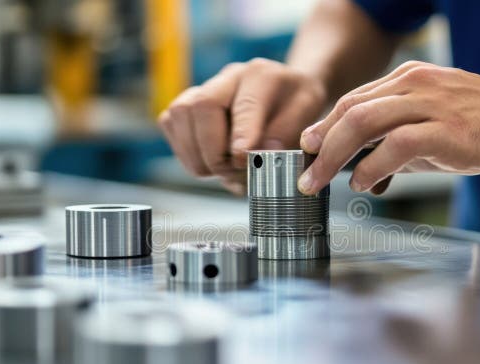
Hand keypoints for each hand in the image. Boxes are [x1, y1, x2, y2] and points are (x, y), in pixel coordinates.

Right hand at [158, 58, 327, 194]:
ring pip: (179, 115)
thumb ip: (288, 131)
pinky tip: (207, 163)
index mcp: (262, 75)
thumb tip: (263, 152)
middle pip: (201, 106)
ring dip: (196, 154)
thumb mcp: (308, 112)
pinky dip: (185, 151)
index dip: (240, 135)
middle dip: (213, 150)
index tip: (242, 160)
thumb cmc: (297, 103)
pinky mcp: (187, 103)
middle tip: (232, 172)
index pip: (245, 104)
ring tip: (221, 171)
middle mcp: (228, 77)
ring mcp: (204, 87)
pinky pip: (170, 123)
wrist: (286, 91)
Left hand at [296, 61, 479, 194]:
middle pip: (349, 110)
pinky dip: (371, 166)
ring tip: (320, 181)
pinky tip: (363, 183)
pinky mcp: (447, 129)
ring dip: (334, 156)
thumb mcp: (435, 123)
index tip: (309, 151)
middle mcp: (415, 84)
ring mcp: (431, 104)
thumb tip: (364, 168)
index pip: (353, 100)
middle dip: (320, 144)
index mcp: (409, 78)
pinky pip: (395, 145)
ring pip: (363, 122)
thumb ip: (398, 141)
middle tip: (305, 172)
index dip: (325, 126)